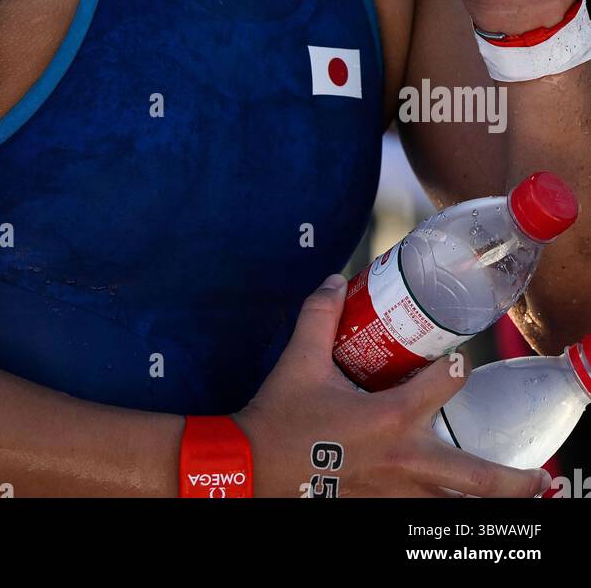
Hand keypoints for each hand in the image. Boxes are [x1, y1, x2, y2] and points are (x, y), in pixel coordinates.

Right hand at [234, 274, 548, 498]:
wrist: (254, 469)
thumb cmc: (281, 416)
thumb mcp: (300, 359)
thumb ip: (320, 315)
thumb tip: (337, 281)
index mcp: (391, 419)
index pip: (446, 386)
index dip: (457, 367)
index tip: (459, 357)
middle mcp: (404, 461)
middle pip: (475, 477)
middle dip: (514, 478)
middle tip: (541, 474)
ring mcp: (394, 493)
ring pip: (455, 505)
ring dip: (488, 501)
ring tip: (516, 496)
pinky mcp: (379, 508)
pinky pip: (423, 514)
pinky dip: (444, 508)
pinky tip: (451, 501)